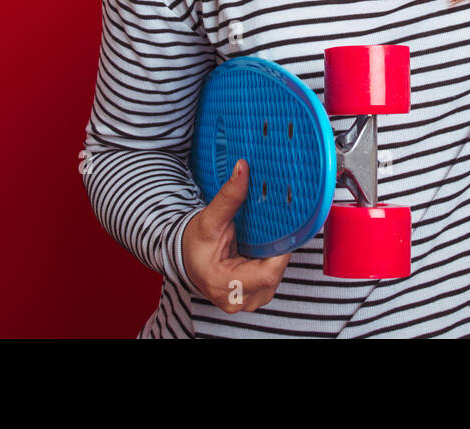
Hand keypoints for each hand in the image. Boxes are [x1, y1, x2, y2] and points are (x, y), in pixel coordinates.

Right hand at [182, 159, 291, 312]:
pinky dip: (271, 261)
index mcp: (224, 285)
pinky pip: (273, 276)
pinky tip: (264, 247)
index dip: (279, 250)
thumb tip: (243, 169)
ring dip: (274, 255)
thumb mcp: (210, 219)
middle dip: (276, 249)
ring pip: (277, 275)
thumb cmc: (194, 243)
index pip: (268, 273)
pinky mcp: (255, 295)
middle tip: (272, 228)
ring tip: (263, 238)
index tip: (283, 228)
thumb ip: (229, 196)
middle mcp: (239, 299)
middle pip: (275, 273)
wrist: (186, 258)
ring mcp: (249, 300)